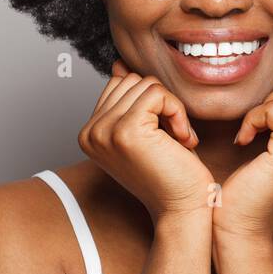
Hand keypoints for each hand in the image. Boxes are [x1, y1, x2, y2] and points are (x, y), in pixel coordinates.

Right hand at [77, 59, 213, 223]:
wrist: (183, 208)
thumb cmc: (171, 173)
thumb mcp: (144, 131)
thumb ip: (127, 100)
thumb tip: (118, 64)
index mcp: (89, 132)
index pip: (120, 84)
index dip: (149, 103)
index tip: (161, 136)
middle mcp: (90, 132)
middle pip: (132, 80)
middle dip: (160, 103)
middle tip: (172, 138)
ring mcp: (104, 131)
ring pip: (146, 84)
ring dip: (171, 108)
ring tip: (176, 140)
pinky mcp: (125, 130)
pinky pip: (157, 93)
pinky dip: (177, 112)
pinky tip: (182, 139)